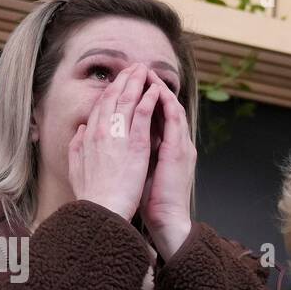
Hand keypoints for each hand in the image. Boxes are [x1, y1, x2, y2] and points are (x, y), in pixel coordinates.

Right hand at [68, 62, 159, 220]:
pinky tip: (154, 90)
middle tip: (133, 67)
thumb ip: (78, 146)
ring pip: (127, 101)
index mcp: (89, 137)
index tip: (118, 82)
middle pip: (112, 98)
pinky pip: (142, 116)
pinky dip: (148, 100)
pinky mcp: (135, 145)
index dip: (110, 91)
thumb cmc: (91, 195)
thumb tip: (81, 130)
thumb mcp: (76, 167)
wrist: (101, 210)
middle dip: (124, 80)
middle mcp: (100, 131)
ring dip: (136, 83)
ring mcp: (118, 137)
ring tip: (145, 70)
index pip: (100, 107)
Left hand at [137, 69, 196, 262]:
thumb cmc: (148, 201)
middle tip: (138, 70)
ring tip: (146, 73)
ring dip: (159, 89)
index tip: (128, 86)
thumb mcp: (136, 172)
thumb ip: (126, 154)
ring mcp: (180, 145)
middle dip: (150, 87)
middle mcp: (174, 144)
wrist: (165, 219)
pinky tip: (157, 90)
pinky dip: (166, 102)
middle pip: (162, 108)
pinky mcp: (180, 150)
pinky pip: (174, 119)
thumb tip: (110, 142)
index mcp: (163, 149)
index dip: (141, 100)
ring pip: (171, 108)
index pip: (151, 117)